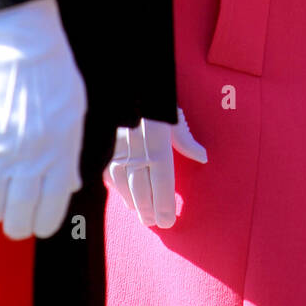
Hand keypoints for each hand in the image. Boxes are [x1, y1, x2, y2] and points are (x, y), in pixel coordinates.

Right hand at [0, 0, 86, 239]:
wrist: (19, 41)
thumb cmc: (52, 71)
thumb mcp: (73, 111)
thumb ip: (70, 151)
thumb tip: (68, 184)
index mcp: (62, 150)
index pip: (52, 207)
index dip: (43, 223)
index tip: (38, 227)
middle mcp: (31, 158)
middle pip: (19, 213)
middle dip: (17, 225)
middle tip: (15, 224)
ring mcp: (0, 152)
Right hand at [107, 108, 206, 228]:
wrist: (123, 81)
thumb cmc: (152, 97)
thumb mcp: (172, 114)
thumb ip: (184, 138)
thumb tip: (202, 157)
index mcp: (156, 141)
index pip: (161, 180)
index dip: (164, 204)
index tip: (168, 221)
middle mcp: (135, 148)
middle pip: (141, 188)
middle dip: (149, 210)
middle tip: (156, 224)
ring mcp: (117, 149)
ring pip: (123, 184)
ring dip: (133, 203)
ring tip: (142, 215)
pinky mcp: (103, 146)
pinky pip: (109, 173)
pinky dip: (117, 188)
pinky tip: (124, 195)